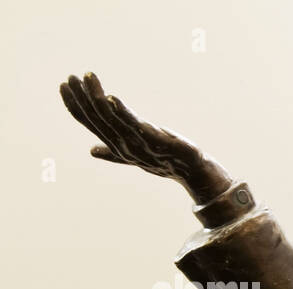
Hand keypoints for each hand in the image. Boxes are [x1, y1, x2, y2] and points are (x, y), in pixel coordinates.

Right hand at [59, 71, 231, 203]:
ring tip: (89, 77)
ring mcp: (137, 144)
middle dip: (82, 97)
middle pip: (96, 118)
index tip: (64, 85)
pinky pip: (134, 125)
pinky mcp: (153, 140)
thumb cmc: (164, 162)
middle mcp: (122, 145)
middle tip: (72, 76)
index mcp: (115, 145)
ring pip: (110, 118)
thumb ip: (111, 153)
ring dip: (97, 97)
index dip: (75, 104)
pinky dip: (122, 111)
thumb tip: (91, 151)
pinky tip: (112, 97)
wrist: (191, 171)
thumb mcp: (133, 156)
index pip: (89, 122)